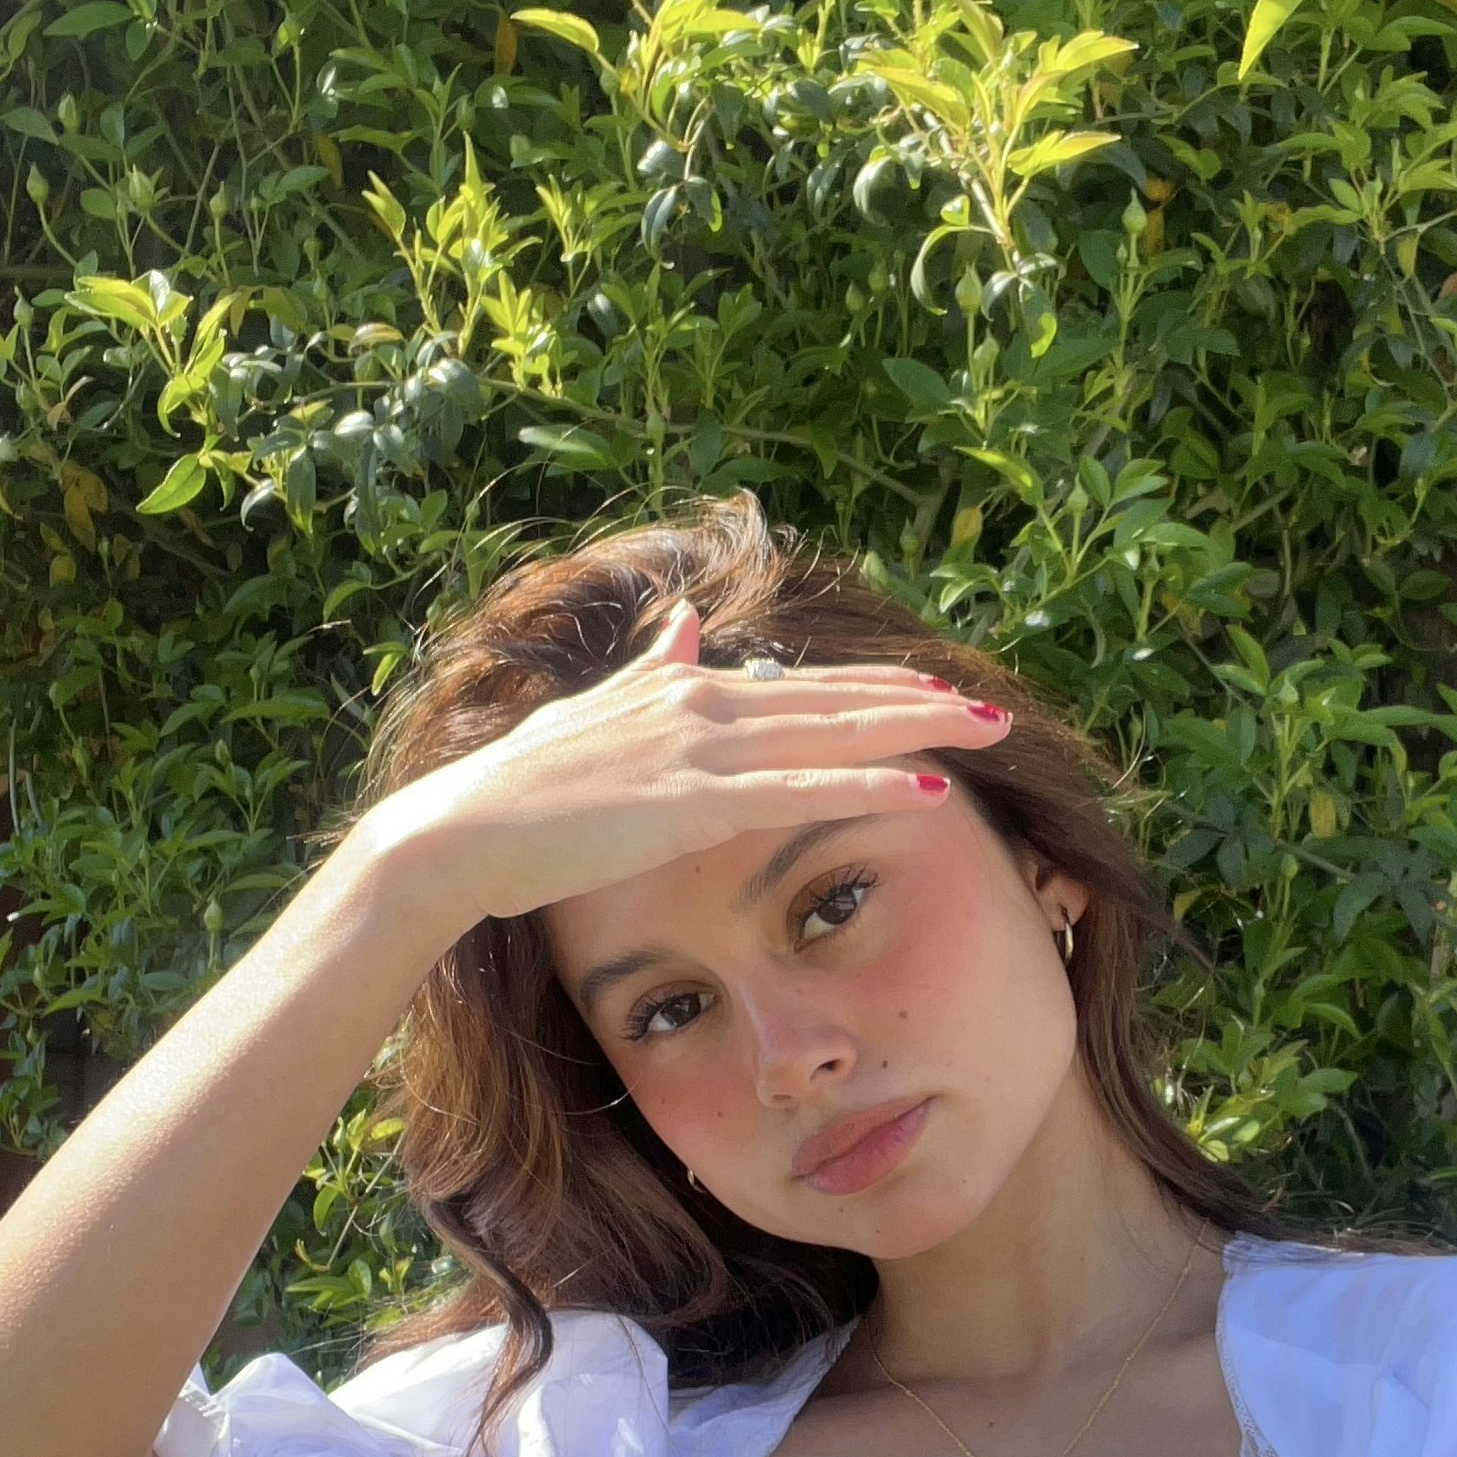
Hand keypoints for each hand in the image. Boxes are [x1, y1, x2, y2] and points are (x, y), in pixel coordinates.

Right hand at [354, 602, 1005, 934]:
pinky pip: (804, 791)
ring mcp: (698, 750)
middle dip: (921, 706)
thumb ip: (653, 672)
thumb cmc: (522, 792)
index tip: (937, 693)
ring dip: (918, 735)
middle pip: (836, 700)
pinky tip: (932, 792)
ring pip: (834, 734)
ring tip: (987, 737)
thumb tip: (692, 622)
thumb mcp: (596, 717)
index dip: (875, 689)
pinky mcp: (691, 803)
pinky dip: (873, 785)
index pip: (802, 685)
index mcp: (684, 690)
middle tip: (995, 715)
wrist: (461, 834)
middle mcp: (701, 704)